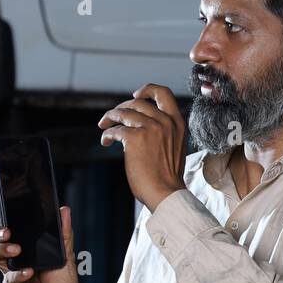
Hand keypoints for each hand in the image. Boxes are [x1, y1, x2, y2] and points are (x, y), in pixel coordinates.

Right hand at [0, 205, 81, 282]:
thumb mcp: (67, 258)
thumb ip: (64, 236)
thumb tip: (64, 210)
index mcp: (28, 250)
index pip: (11, 233)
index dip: (6, 224)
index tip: (10, 216)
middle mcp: (16, 261)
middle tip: (7, 232)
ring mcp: (12, 274)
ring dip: (4, 250)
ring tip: (17, 249)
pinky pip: (9, 279)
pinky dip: (18, 274)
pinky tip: (28, 272)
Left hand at [99, 83, 187, 210]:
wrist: (166, 193)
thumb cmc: (168, 176)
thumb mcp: (175, 145)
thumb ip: (165, 130)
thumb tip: (142, 120)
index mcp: (177, 122)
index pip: (163, 93)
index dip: (147, 89)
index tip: (135, 95)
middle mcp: (165, 121)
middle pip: (137, 102)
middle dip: (120, 108)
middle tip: (112, 117)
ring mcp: (151, 128)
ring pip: (123, 113)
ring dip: (109, 118)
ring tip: (104, 126)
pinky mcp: (135, 138)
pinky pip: (115, 130)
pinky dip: (107, 135)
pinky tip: (106, 142)